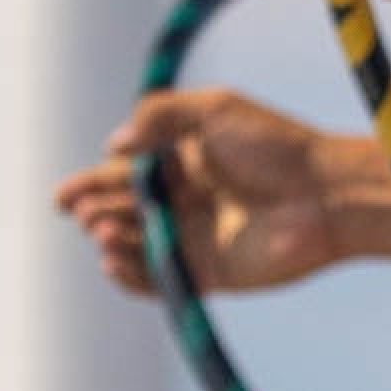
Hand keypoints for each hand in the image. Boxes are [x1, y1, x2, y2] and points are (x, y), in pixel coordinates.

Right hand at [53, 89, 362, 296]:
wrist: (324, 195)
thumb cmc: (275, 145)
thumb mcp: (215, 111)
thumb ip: (161, 115)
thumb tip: (115, 144)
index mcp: (187, 160)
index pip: (127, 173)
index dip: (93, 183)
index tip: (66, 194)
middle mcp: (188, 200)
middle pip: (124, 210)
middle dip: (96, 211)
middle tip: (81, 211)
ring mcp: (197, 238)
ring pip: (136, 245)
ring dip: (110, 240)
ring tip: (104, 230)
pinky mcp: (209, 274)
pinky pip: (158, 279)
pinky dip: (130, 274)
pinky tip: (112, 261)